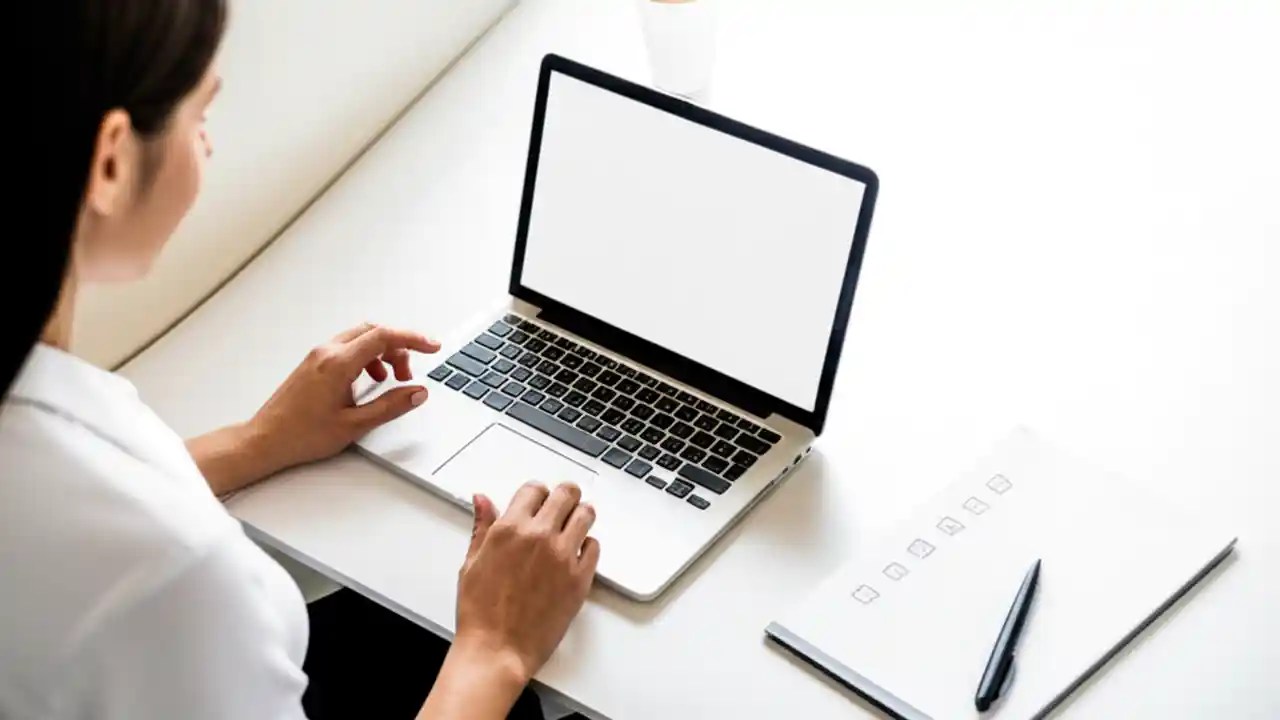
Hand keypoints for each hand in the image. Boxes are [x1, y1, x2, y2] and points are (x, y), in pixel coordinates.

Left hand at [249, 323, 440, 474]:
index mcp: (338, 363)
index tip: (432, 347)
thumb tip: (417, 393)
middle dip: (399, 348)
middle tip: (412, 371)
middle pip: (374, 332)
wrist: (265, 441)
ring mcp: (318, 356)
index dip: (413, 339)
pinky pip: (348, 349)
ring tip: (391, 381)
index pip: (384, 336)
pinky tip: (369, 382)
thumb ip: (391, 406)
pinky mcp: (314, 364)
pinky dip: (367, 359)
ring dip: (383, 354)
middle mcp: (327, 353)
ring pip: (361, 339)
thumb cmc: (300, 435)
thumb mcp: (355, 425)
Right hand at [455, 483, 600, 682]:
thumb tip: (482, 500)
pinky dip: (587, 546)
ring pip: (586, 514)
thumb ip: (482, 527)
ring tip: (573, 525)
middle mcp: (539, 537)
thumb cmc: (481, 614)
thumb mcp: (471, 563)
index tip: (537, 501)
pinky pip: (595, 547)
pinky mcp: (580, 578)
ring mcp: (563, 556)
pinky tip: (576, 554)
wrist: (497, 650)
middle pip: (566, 494)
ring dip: (580, 516)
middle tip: (562, 506)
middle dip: (564, 497)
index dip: (537, 494)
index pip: (535, 489)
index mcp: (510, 529)